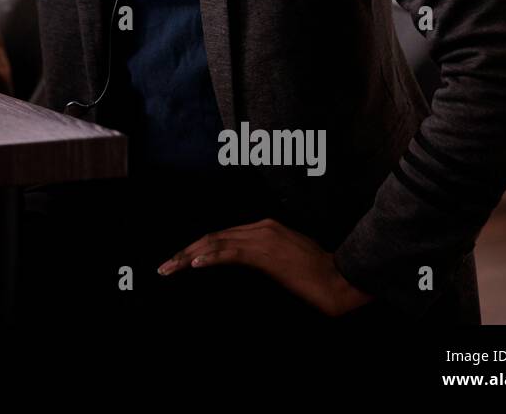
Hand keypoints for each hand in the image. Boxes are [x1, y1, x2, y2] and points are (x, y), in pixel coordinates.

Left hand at [156, 218, 374, 316]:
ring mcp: (263, 238)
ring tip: (169, 267)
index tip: (179, 259)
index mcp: (264, 226)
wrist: (340, 278)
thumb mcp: (287, 257)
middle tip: (165, 266)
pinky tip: (193, 264)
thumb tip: (243, 261)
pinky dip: (210, 257)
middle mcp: (260, 227)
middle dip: (185, 250)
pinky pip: (231, 254)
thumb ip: (264, 255)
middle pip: (213, 236)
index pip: (222, 235)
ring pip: (216, 243)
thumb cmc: (318, 272)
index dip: (197, 246)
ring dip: (188, 256)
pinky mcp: (266, 254)